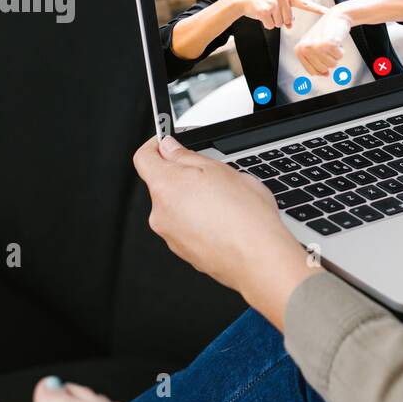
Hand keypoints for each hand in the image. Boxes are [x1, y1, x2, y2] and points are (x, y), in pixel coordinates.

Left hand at [133, 136, 314, 328]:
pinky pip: (187, 229)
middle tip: (212, 176)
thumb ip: (187, 156)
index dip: (156, 145)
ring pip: (177, 208)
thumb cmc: (245, 217)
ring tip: (226, 203)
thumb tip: (170, 149)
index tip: (168, 142)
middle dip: (183, 177)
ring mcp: (171, 236)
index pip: (144, 157)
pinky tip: (225, 222)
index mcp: (165, 187)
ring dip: (194, 201)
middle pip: (162, 185)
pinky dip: (200, 222)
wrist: (259, 259)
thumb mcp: (219, 170)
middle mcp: (160, 213)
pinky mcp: (184, 252)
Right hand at [228, 0, 328, 29]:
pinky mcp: (265, 10)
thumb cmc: (263, 0)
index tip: (329, 12)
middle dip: (280, 19)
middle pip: (289, 20)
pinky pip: (270, 25)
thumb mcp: (277, 2)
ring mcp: (273, 3)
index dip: (318, 9)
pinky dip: (265, 24)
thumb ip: (287, 11)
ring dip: (272, 21)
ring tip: (266, 11)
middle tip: (271, 11)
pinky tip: (261, 15)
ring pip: (280, 24)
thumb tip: (290, 25)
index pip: (306, 4)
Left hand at [294, 8, 353, 74]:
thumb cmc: (326, 31)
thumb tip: (325, 75)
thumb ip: (316, 63)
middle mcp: (306, 48)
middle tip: (328, 47)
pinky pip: (339, 57)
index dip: (322, 68)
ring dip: (336, 55)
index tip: (324, 57)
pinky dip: (341, 50)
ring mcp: (317, 46)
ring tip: (332, 43)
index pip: (312, 72)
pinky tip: (337, 40)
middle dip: (329, 60)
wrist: (336, 16)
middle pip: (323, 69)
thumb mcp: (314, 46)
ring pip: (332, 64)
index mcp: (299, 50)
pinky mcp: (329, 43)